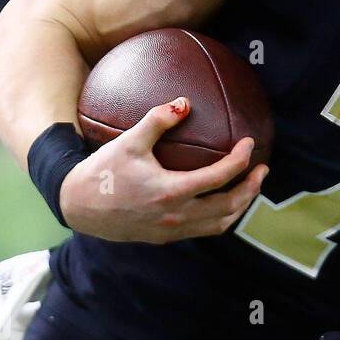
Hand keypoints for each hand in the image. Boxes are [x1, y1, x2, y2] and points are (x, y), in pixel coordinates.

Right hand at [59, 97, 267, 242]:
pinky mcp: (166, 237)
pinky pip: (204, 230)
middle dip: (251, 188)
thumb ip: (157, 120)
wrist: (77, 206)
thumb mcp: (128, 141)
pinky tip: (224, 200)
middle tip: (262, 169)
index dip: (241, 160)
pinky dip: (221, 216)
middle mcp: (175, 216)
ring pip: (220, 224)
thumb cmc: (102, 171)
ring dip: (240, 206)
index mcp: (170, 192)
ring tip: (250, 186)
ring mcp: (172, 230)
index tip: (250, 143)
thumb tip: (185, 101)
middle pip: (229, 206)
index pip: (219, 178)